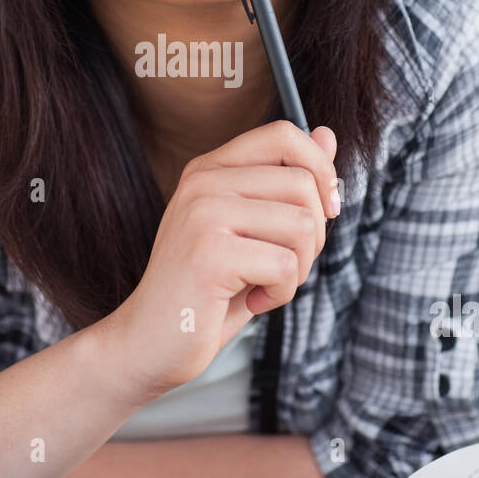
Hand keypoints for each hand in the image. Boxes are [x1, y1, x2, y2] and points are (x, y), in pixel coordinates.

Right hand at [110, 121, 337, 401]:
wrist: (150, 342)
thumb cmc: (208, 291)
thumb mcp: (253, 230)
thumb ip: (287, 182)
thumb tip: (329, 136)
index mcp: (210, 169)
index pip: (282, 134)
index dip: (320, 169)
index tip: (325, 211)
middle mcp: (203, 182)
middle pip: (302, 182)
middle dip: (315, 234)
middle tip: (284, 265)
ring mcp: (202, 214)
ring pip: (303, 224)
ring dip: (299, 268)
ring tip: (266, 285)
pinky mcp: (209, 254)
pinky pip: (285, 265)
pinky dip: (282, 293)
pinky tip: (254, 303)